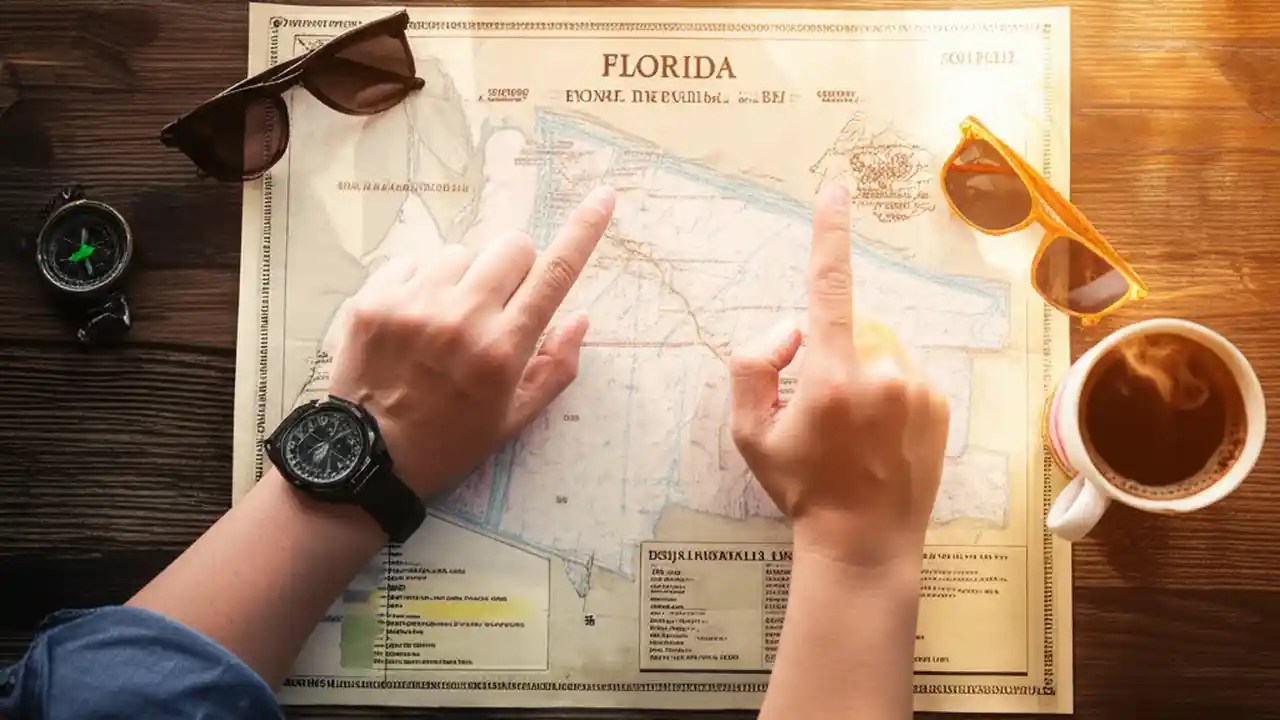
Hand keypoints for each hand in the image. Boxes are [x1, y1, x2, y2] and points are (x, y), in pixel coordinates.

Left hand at [328, 186, 615, 497]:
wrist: (368, 459)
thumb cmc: (450, 441)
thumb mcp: (515, 419)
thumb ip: (555, 368)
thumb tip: (580, 318)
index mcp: (504, 349)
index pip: (555, 275)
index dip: (584, 231)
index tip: (603, 197)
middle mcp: (463, 318)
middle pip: (511, 246)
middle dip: (515, 268)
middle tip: (498, 303)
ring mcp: (415, 305)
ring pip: (461, 253)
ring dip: (464, 277)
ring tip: (445, 319)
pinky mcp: (375, 300)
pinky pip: (412, 262)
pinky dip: (419, 283)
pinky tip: (412, 320)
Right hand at [729, 184, 948, 568]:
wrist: (864, 541)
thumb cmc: (800, 487)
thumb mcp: (748, 433)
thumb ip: (752, 365)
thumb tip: (789, 332)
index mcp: (831, 378)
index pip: (829, 288)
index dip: (830, 235)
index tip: (837, 191)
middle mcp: (882, 374)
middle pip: (850, 325)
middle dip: (830, 347)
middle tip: (818, 404)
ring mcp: (917, 388)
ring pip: (880, 347)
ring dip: (861, 367)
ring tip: (852, 426)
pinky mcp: (939, 403)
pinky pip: (905, 371)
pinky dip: (888, 388)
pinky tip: (878, 432)